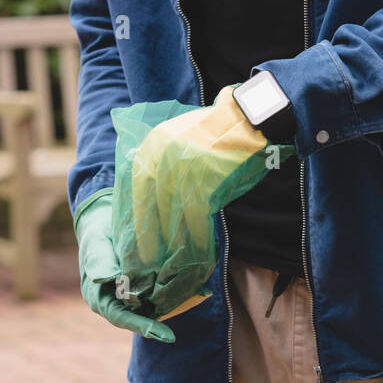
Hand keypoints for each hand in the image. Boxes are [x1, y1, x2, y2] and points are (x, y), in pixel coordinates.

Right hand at [75, 191, 174, 342]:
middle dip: (152, 328)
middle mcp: (113, 302)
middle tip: (170, 337)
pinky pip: (154, 298)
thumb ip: (100, 261)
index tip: (158, 334)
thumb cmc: (97, 234)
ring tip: (184, 315)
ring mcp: (127, 298)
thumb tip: (106, 278)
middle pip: (135, 319)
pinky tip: (191, 294)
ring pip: (146, 311)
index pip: (120, 317)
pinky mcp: (140, 289)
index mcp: (99, 298)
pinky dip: (168, 298)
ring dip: (163, 313)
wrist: (102, 223)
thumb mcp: (96, 244)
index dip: (139, 326)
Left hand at [112, 87, 289, 318]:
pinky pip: (197, 216)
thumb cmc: (216, 138)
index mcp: (151, 148)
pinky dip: (199, 236)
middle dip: (151, 237)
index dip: (138, 221)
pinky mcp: (203, 179)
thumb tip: (158, 211)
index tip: (139, 243)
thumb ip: (164, 170)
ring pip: (173, 215)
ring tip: (177, 262)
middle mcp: (161, 157)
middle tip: (151, 261)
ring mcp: (181, 169)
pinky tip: (202, 251)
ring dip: (176, 242)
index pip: (137, 192)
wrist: (245, 120)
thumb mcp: (179, 145)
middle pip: (151, 207)